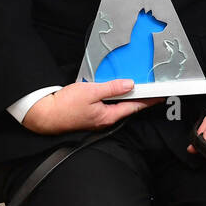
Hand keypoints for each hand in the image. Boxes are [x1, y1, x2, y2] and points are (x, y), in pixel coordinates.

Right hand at [21, 79, 160, 134]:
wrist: (44, 115)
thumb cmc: (65, 106)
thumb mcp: (91, 92)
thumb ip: (111, 88)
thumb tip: (129, 85)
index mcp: (109, 116)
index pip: (134, 107)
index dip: (148, 100)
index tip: (160, 96)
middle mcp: (105, 120)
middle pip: (127, 107)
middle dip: (138, 98)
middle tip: (150, 88)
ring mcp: (97, 119)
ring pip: (116, 106)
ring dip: (125, 97)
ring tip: (134, 87)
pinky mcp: (90, 116)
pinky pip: (106, 106)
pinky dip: (112, 98)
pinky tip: (111, 91)